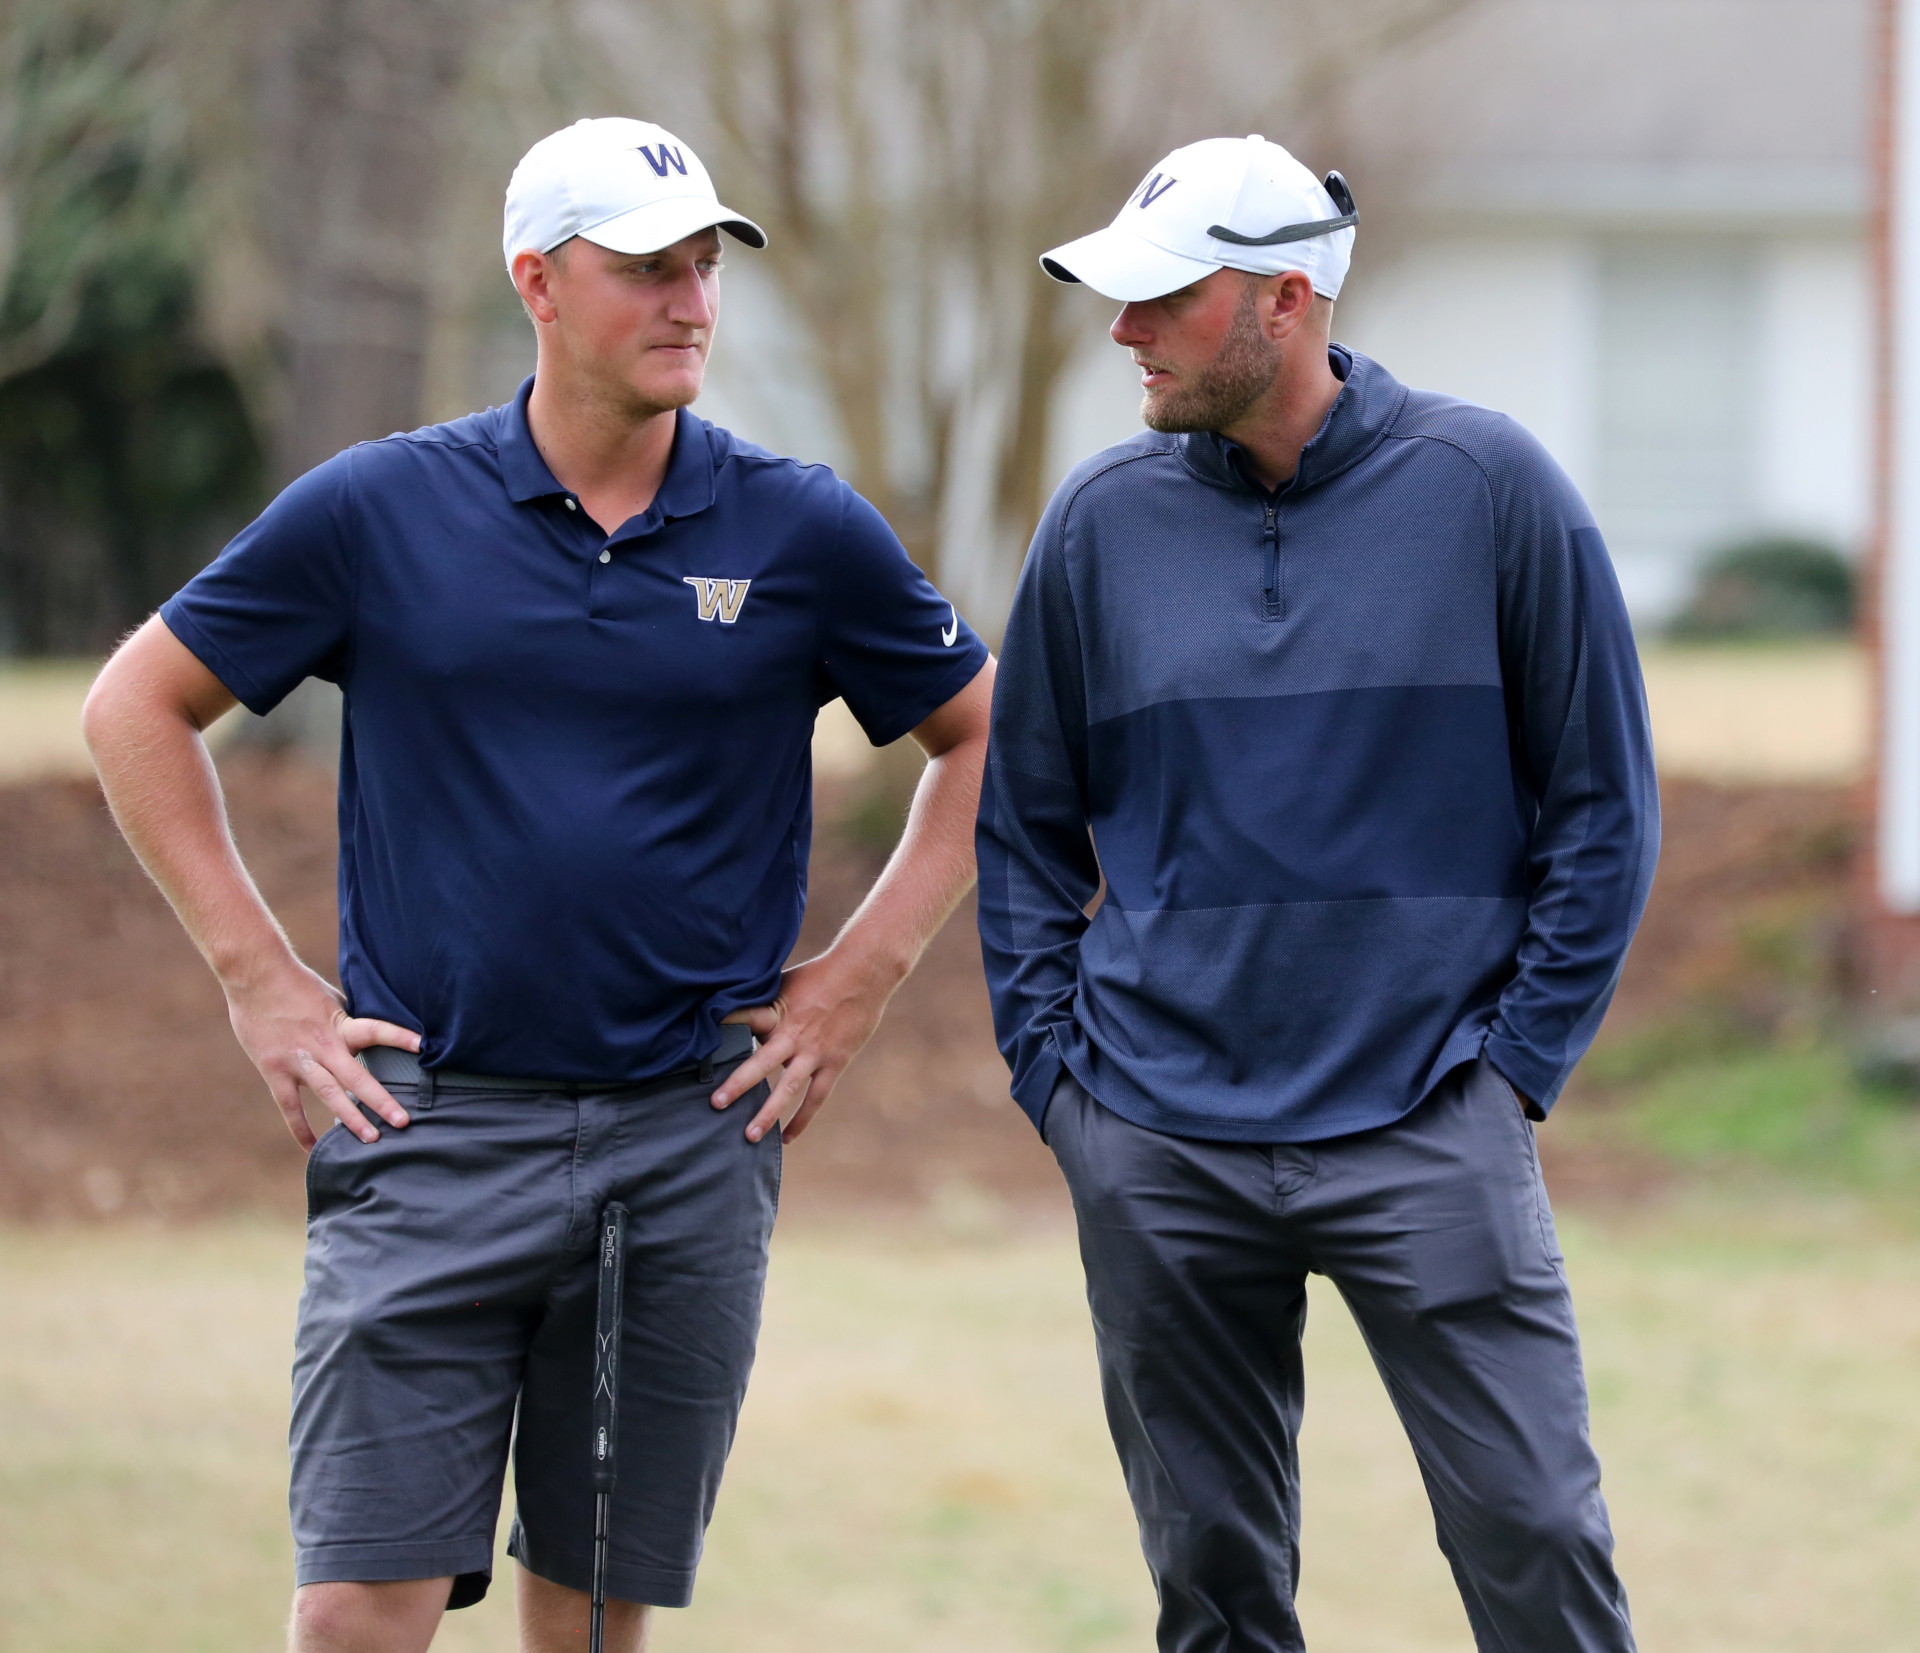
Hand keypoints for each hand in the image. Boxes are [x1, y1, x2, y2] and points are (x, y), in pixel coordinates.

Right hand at [226, 959, 422, 1150]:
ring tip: (372, 1139)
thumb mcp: (332, 998)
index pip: (375, 1030)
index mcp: (339, 1024)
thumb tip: (369, 1035)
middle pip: (356, 1078)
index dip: (399, 1037)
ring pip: (328, 1095)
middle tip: (403, 1121)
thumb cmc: (296, 983)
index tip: (423, 1046)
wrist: (254, 976)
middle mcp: (322, 1045)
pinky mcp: (275, 1070)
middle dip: (381, 1101)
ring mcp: (298, 1060)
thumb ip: (348, 1021)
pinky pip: (289, 1106)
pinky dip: (300, 1128)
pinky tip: (313, 1147)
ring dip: (350, 1119)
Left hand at [710, 949, 895, 1143]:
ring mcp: (815, 1051)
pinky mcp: (834, 1062)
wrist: (864, 974)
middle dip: (738, 1084)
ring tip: (750, 1136)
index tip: (701, 1040)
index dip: (724, 1026)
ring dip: (769, 1112)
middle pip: (762, 1062)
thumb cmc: (820, 974)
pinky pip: (816, 1097)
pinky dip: (802, 1119)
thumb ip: (763, 1002)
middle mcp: (794, 1035)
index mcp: (779, 1011)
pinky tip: (786, 1138)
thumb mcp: (785, 982)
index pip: (745, 1019)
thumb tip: (730, 1008)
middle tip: (716, 1104)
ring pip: (789, 1087)